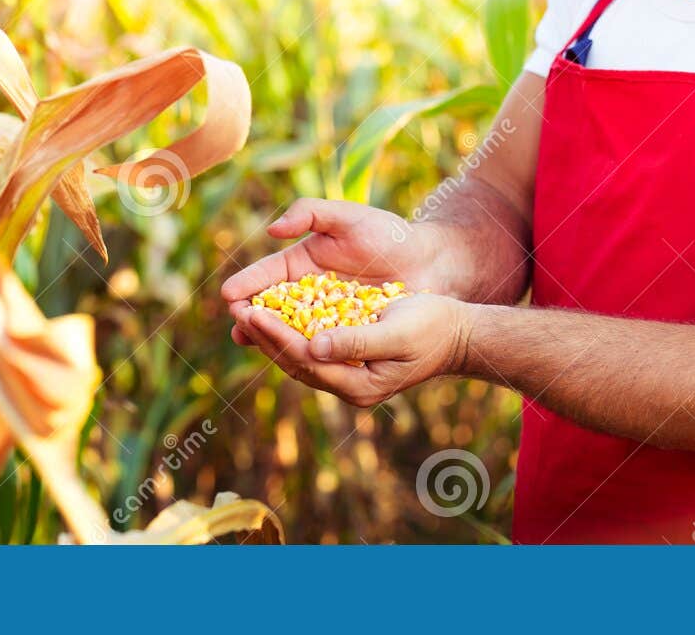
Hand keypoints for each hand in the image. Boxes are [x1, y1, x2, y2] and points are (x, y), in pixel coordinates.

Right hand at [221, 198, 449, 347]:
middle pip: (270, 307)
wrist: (429, 262)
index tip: (229, 294)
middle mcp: (306, 292)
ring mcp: (324, 317)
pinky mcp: (343, 336)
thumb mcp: (348, 216)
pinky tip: (289, 358)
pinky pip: (318, 346)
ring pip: (289, 329)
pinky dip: (301, 352)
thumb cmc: (388, 234)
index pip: (267, 274)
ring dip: (269, 337)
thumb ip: (310, 213)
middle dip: (250, 314)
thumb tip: (273, 231)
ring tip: (250, 340)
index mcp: (300, 263)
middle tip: (238, 321)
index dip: (247, 284)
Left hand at [234, 293, 470, 406]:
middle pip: (295, 362)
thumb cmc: (433, 328)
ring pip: (299, 357)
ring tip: (245, 312)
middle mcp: (349, 385)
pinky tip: (274, 314)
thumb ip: (357, 342)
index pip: (305, 359)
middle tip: (236, 309)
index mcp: (359, 384)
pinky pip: (311, 348)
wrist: (457, 333)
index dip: (276, 335)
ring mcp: (348, 375)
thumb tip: (315, 346)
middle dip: (265, 336)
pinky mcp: (350, 360)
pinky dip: (290, 332)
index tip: (252, 312)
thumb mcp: (397, 332)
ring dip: (272, 335)